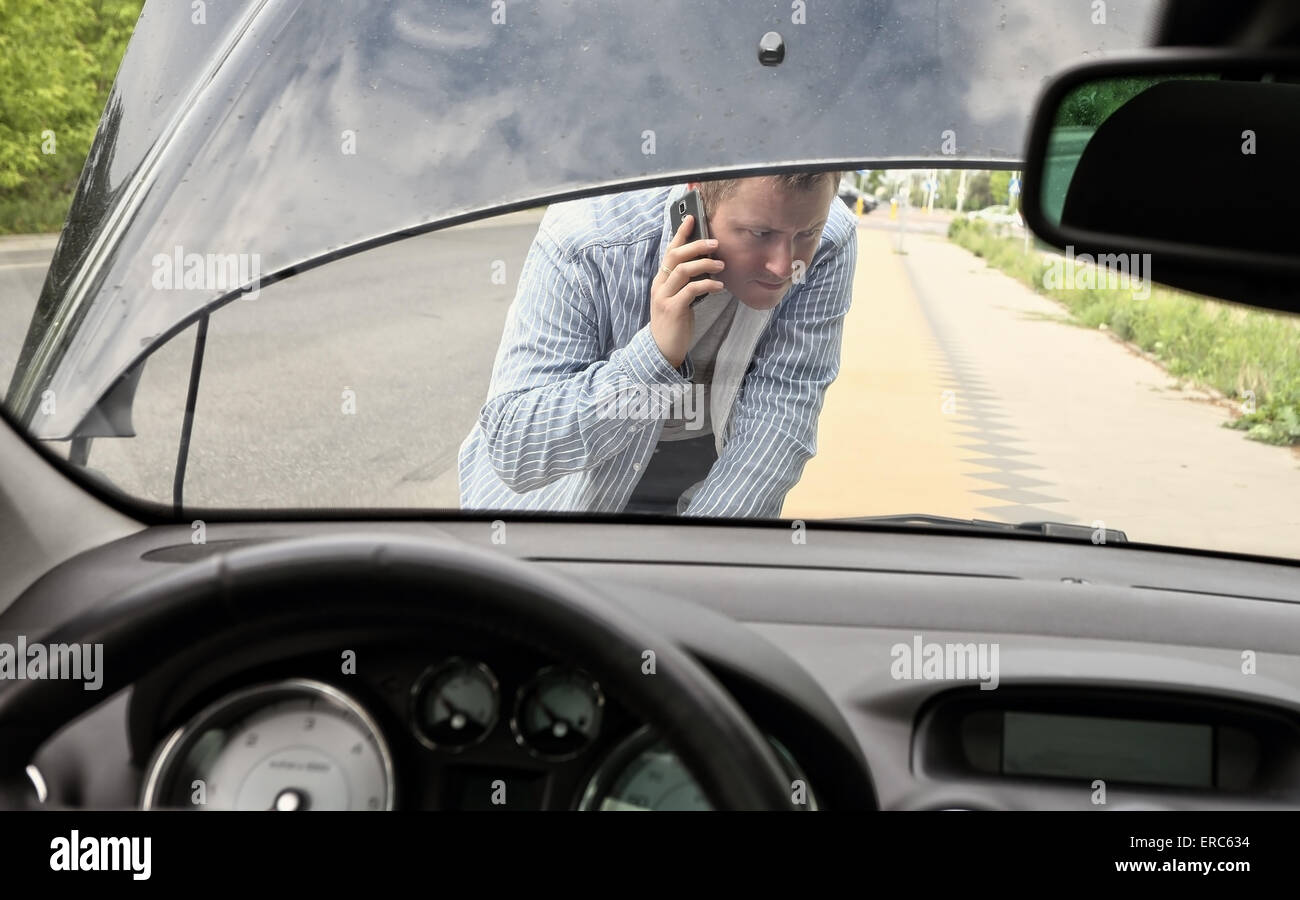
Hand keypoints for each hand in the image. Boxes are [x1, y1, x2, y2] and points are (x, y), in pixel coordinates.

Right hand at [650, 215, 724, 369]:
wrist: (662, 349)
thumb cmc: (674, 323)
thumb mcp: (678, 299)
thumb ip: (686, 283)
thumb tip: (706, 266)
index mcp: (661, 280)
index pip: (669, 251)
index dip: (680, 233)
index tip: (692, 218)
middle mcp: (660, 285)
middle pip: (675, 256)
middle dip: (696, 245)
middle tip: (715, 243)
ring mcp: (664, 297)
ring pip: (683, 270)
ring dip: (705, 265)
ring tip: (721, 265)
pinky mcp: (673, 309)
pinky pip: (691, 290)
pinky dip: (707, 285)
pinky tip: (719, 287)